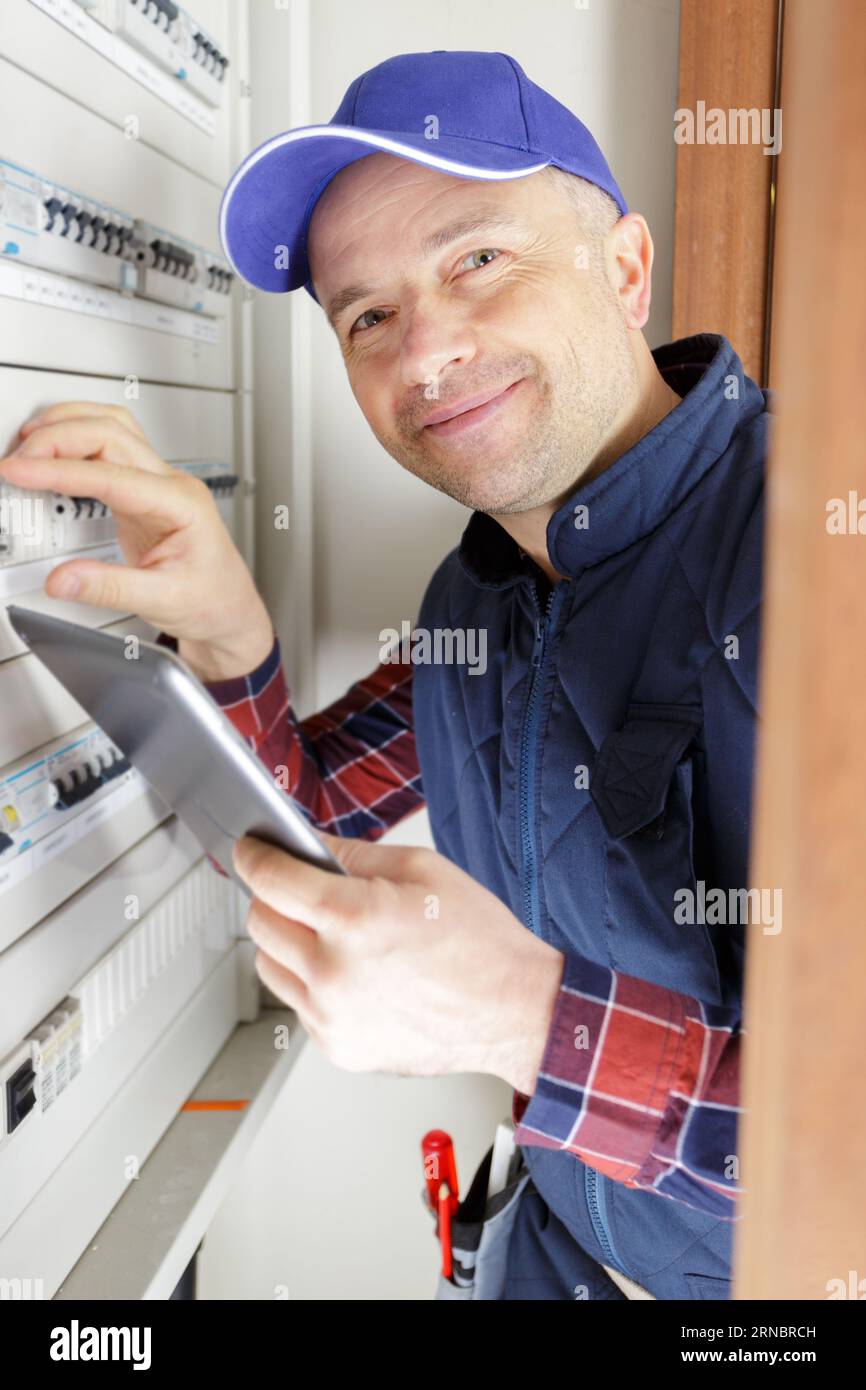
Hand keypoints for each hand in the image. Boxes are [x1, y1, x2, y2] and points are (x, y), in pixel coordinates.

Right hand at [0, 402, 272, 674]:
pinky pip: (108, 449)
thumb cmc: (212, 602)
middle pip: (109, 433)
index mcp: (181, 504)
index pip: (111, 474)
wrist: (230, 612)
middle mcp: (171, 485)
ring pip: (112, 427)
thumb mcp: (161, 601)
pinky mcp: (143, 493)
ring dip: (67, 425)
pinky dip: (75, 440)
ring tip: (27, 442)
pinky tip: (51, 451)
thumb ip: (108, 587)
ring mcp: (158, 484)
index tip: (20, 471)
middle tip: (16, 460)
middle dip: (56, 438)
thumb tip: (61, 578)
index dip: (59, 469)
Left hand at [232, 831, 564, 1093]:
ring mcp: (332, 1017)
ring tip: (332, 936)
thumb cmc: (478, 940)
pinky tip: (354, 975)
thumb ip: (352, 854)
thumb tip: (306, 847)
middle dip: (274, 898)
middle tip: (303, 891)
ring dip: (287, 944)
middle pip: (260, 923)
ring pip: (270, 967)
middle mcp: (333, 972)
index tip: (251, 849)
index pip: (270, 879)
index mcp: (353, 918)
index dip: (254, 855)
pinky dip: (313, 985)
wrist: (514, 1010)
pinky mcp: (339, 1048)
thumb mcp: (420, 869)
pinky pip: (300, 1005)